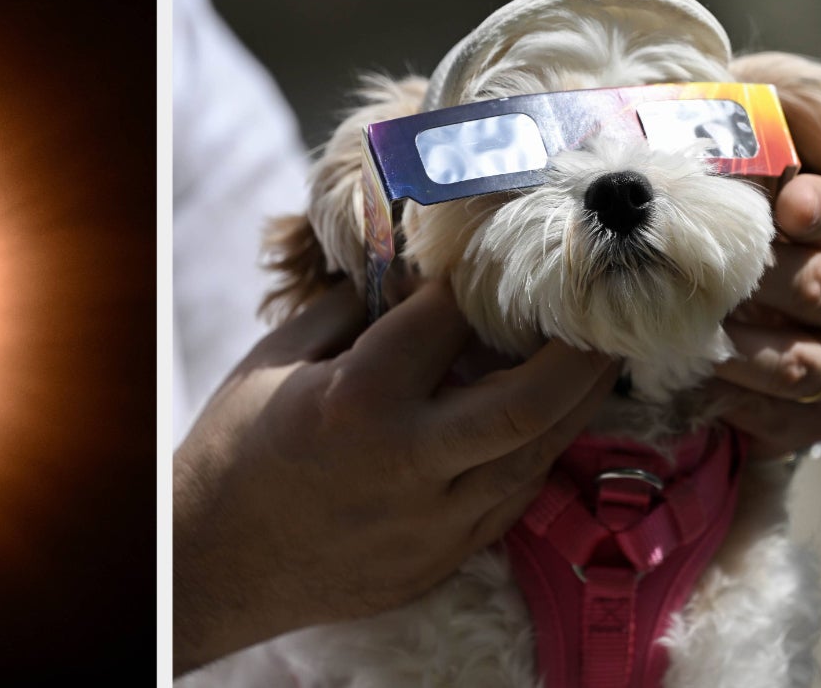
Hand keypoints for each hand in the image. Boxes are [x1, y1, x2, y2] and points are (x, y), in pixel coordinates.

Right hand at [172, 279, 618, 673]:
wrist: (213, 561)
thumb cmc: (235, 446)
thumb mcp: (278, 357)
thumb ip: (350, 308)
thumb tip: (409, 271)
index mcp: (359, 399)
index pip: (448, 320)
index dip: (475, 282)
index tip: (493, 260)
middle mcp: (408, 462)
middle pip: (530, 402)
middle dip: (581, 353)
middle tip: (607, 313)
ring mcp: (431, 522)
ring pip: (534, 457)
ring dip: (575, 406)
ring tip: (598, 363)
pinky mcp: (439, 560)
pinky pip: (510, 502)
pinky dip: (533, 455)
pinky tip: (544, 424)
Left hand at [712, 174, 820, 459]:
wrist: (765, 348)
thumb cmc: (748, 260)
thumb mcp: (750, 212)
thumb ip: (734, 180)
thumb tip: (667, 130)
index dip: (810, 208)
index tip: (780, 204)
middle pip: (814, 285)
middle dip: (749, 283)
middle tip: (694, 278)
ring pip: (794, 359)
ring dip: (732, 350)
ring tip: (684, 335)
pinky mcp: (820, 413)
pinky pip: (775, 410)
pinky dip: (728, 397)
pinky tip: (692, 379)